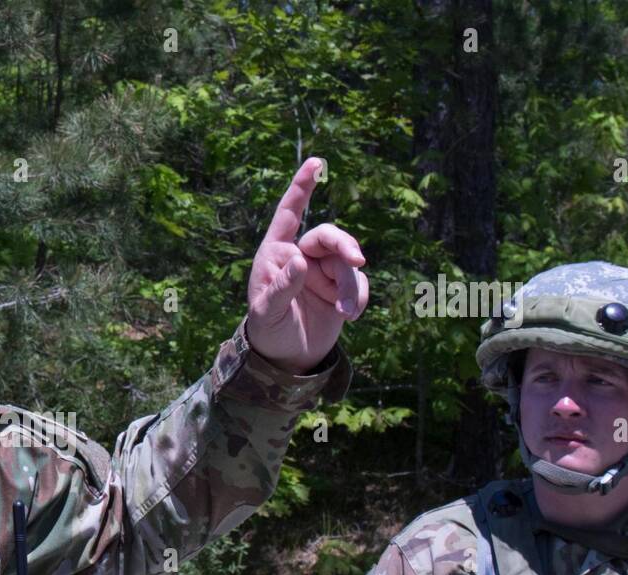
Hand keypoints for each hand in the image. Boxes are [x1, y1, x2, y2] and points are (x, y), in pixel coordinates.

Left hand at [243, 157, 368, 374]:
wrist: (287, 358)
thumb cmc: (268, 331)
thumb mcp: (268, 312)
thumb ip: (282, 286)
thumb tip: (300, 259)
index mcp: (276, 253)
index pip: (289, 213)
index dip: (302, 187)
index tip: (316, 162)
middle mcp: (301, 255)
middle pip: (328, 236)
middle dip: (345, 246)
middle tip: (357, 262)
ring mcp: (323, 271)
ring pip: (347, 264)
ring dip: (350, 286)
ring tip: (345, 312)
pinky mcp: (341, 287)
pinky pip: (358, 283)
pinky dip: (359, 297)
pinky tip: (352, 316)